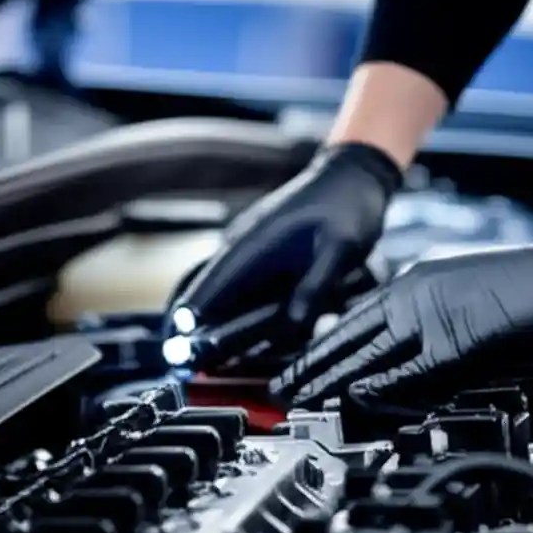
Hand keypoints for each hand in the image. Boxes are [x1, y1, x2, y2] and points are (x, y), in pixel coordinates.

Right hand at [168, 143, 401, 339]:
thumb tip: (293, 324)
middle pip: (206, 288)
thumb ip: (316, 286)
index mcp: (256, 243)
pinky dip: (230, 306)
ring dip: (209, 316)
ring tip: (200, 353)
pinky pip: (238, 284)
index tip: (179, 341)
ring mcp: (251, 248)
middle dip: (191, 322)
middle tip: (180, 358)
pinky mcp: (263, 253)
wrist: (352, 174)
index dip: (194, 314)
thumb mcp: (342, 248)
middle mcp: (244, 246)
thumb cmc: (347, 205)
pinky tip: (234, 329)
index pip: (213, 283)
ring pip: (220, 287)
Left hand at [270, 214, 532, 410]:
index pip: (353, 322)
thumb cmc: (529, 286)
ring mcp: (434, 317)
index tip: (297, 366)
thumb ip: (430, 325)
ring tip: (298, 397)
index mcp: (413, 286)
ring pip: (367, 352)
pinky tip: (353, 395)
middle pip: (348, 336)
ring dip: (328, 378)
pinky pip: (411, 366)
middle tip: (278, 388)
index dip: (321, 347)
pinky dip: (380, 382)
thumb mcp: (462, 298)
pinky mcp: (460, 340)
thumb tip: (406, 355)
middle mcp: (414, 298)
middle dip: (309, 365)